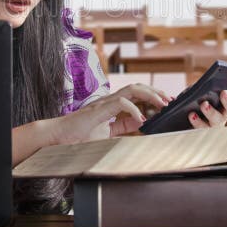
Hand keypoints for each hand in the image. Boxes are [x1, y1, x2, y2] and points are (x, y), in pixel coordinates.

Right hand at [50, 83, 172, 144]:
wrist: (57, 138)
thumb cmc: (77, 137)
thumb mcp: (106, 133)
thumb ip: (121, 127)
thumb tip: (139, 125)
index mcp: (111, 105)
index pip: (135, 95)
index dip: (152, 97)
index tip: (166, 103)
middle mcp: (109, 101)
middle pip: (136, 88)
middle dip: (155, 91)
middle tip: (169, 99)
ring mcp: (103, 103)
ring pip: (131, 90)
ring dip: (149, 95)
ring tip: (161, 103)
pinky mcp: (98, 110)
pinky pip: (120, 103)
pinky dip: (133, 109)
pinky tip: (141, 120)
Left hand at [187, 77, 226, 128]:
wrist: (185, 116)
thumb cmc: (196, 98)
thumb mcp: (199, 89)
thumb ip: (202, 85)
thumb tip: (200, 85)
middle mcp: (225, 111)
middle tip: (224, 92)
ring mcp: (216, 123)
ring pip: (217, 119)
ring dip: (211, 112)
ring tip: (204, 104)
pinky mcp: (205, 131)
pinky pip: (202, 128)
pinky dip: (196, 121)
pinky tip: (191, 114)